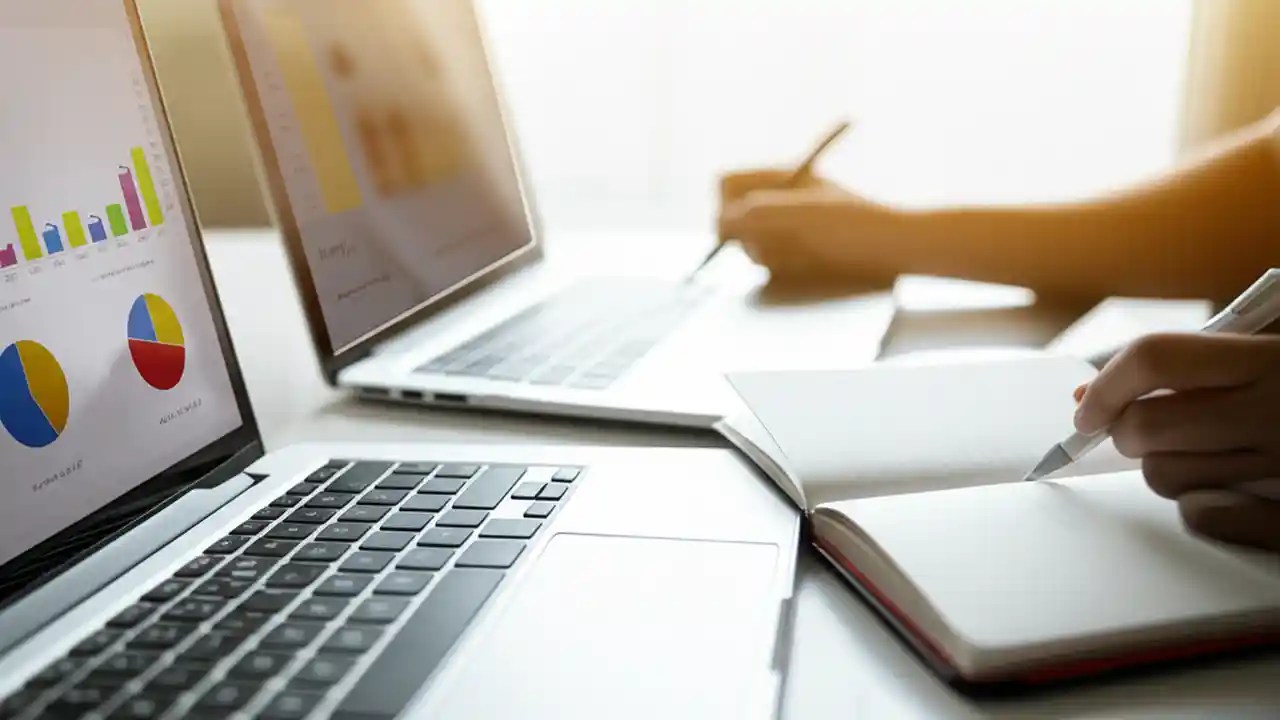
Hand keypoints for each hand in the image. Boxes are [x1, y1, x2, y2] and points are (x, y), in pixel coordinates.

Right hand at [717, 168, 906, 282]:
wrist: (895, 250)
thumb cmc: (852, 227)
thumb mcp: (797, 216)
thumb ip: (751, 214)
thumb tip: (720, 224)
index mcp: (780, 175)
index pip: (727, 182)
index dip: (727, 203)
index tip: (739, 222)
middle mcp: (779, 197)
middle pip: (733, 217)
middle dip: (750, 234)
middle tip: (785, 238)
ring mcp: (785, 225)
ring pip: (749, 245)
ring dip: (770, 253)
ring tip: (805, 251)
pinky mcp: (795, 251)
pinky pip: (768, 262)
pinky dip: (783, 264)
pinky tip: (809, 263)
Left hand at [1074, 333, 1279, 551]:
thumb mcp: (1274, 352)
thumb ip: (1195, 363)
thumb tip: (1090, 394)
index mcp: (1273, 359)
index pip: (1157, 359)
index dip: (1108, 383)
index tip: (1088, 405)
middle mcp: (1279, 410)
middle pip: (1147, 426)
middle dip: (1127, 432)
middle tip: (1141, 430)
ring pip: (1167, 477)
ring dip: (1166, 468)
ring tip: (1203, 455)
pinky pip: (1208, 519)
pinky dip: (1201, 510)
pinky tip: (1223, 494)